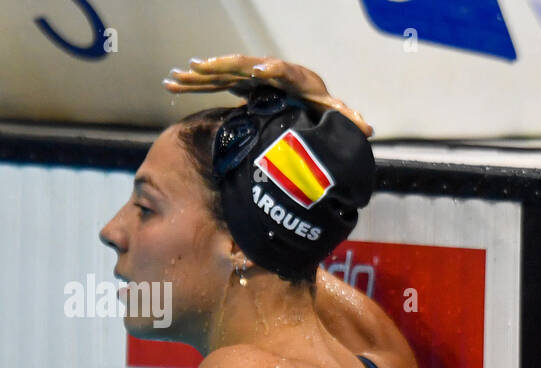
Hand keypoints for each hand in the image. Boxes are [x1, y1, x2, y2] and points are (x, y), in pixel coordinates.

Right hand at [164, 54, 373, 136]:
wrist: (303, 93)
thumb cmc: (319, 102)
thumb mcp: (334, 110)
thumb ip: (348, 118)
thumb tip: (368, 129)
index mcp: (291, 75)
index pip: (281, 70)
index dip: (272, 69)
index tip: (261, 69)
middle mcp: (267, 70)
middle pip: (242, 65)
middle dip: (221, 66)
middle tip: (200, 67)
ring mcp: (248, 75)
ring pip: (221, 72)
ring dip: (198, 75)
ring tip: (176, 76)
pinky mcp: (235, 82)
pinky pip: (212, 82)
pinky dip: (193, 83)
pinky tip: (172, 84)